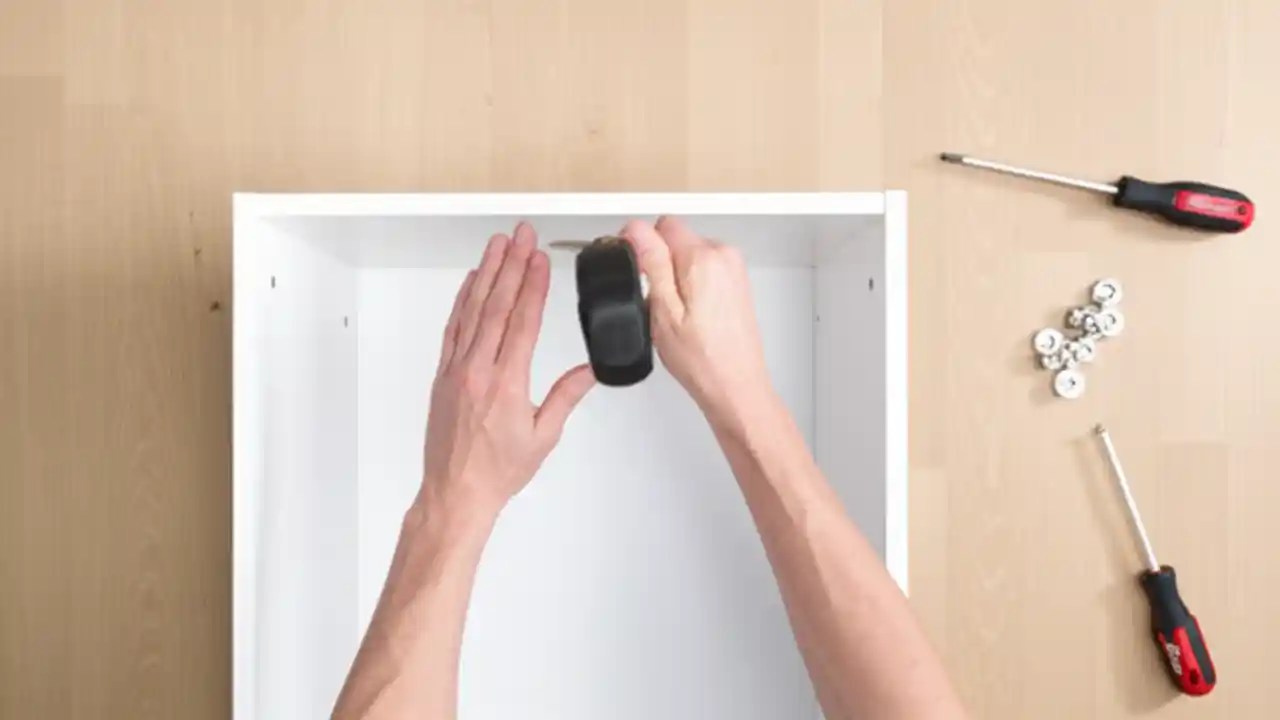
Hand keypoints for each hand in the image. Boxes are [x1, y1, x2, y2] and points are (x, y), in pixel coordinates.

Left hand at [419, 223, 595, 523]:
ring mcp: (457, 369)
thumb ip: (565, 397)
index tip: (539, 258)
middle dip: (511, 264)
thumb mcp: (543, 436)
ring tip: (497, 245)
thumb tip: (589, 372)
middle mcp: (478, 370)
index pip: (522, 322)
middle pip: (497, 305)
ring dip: (486, 273)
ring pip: (473, 309)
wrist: (455, 492)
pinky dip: (463, 300)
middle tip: (521, 235)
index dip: (532, 285)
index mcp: (506, 383)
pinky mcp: (443, 374)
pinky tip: (471, 281)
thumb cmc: (497, 471)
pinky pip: (454, 327)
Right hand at [622, 217, 772, 420]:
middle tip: (657, 303)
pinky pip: (704, 269)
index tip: (636, 271)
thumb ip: (652, 262)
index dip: (641, 243)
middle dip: (660, 263)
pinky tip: (692, 315)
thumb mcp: (663, 311)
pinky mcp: (736, 282)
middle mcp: (724, 256)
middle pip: (676, 238)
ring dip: (676, 276)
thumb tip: (637, 229)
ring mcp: (733, 269)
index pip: (662, 225)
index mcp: (704, 258)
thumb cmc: (702, 359)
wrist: (736, 386)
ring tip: (677, 313)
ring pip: (689, 254)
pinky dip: (692, 285)